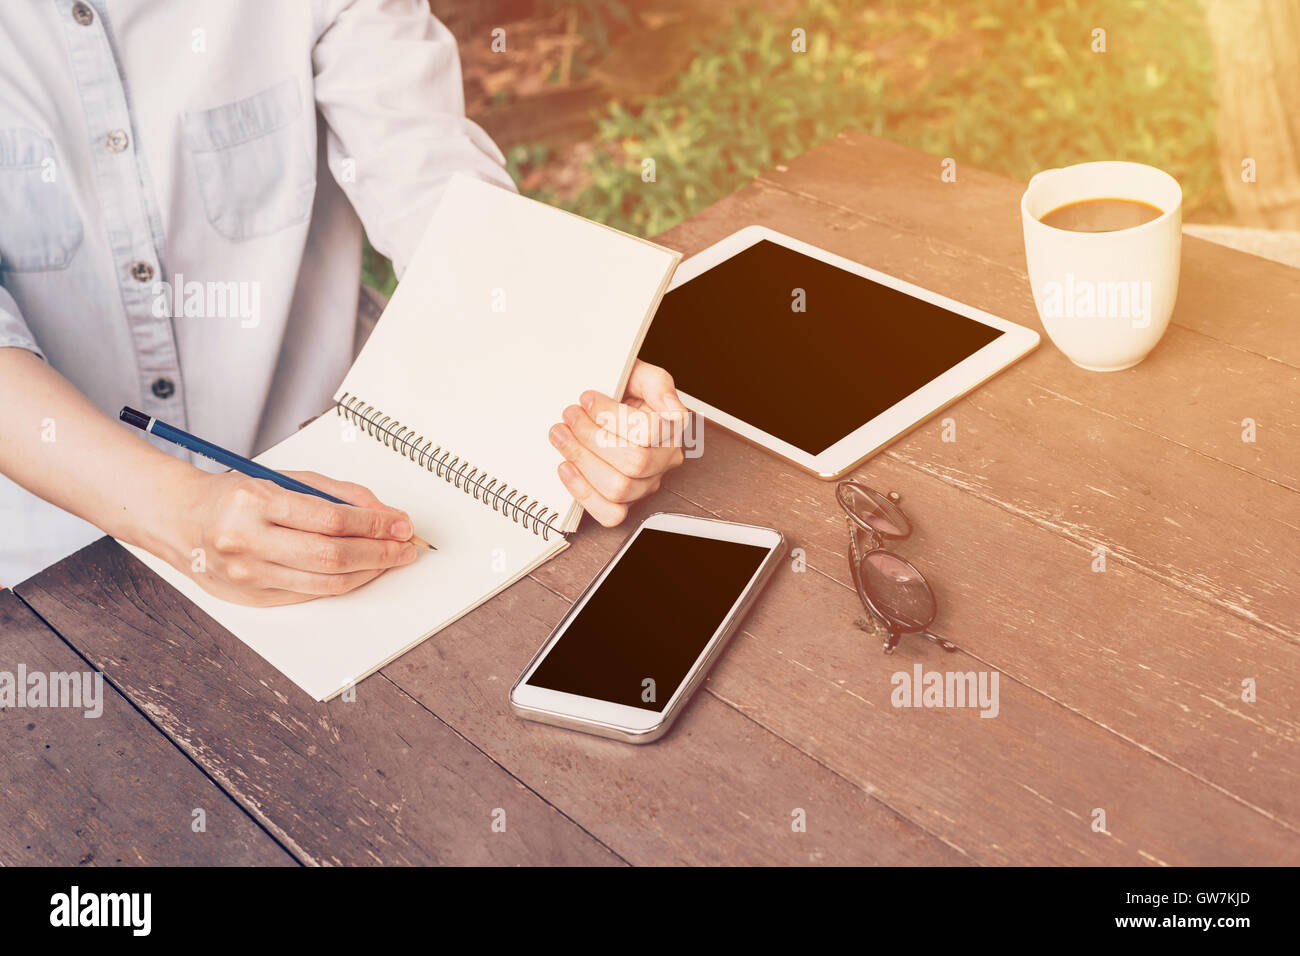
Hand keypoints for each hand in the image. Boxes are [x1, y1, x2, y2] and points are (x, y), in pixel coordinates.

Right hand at [163, 470, 418, 606]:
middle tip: (404, 547)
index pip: (330, 519)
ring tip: (390, 560)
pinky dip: (342, 584)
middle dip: (378, 553)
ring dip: (367, 572)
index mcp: (255, 502)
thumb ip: (339, 495)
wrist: (181, 520)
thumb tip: (386, 515)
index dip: (373, 525)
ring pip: (325, 582)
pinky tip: (360, 572)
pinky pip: (310, 595)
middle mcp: (248, 541)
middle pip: (331, 556)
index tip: (401, 524)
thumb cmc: (237, 495)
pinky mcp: (252, 598)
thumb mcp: (286, 480)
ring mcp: (248, 575)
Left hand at [549, 360, 687, 526]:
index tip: (587, 398)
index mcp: (671, 429)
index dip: (611, 416)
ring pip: (619, 488)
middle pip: (634, 462)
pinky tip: (566, 467)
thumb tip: (672, 408)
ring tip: (561, 436)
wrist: (600, 406)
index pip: (650, 432)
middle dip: (592, 437)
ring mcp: (644, 484)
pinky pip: (610, 513)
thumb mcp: (638, 375)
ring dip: (581, 459)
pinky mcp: (624, 503)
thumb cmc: (620, 392)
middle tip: (570, 416)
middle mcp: (663, 460)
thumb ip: (657, 384)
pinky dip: (583, 492)